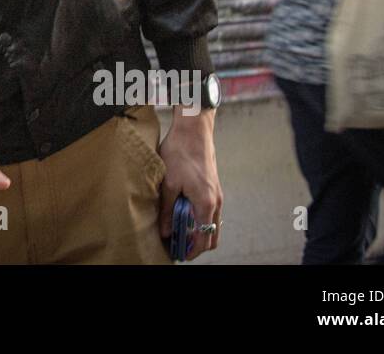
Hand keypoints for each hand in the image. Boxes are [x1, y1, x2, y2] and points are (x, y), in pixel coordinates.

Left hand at [158, 109, 221, 259]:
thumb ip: (167, 209)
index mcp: (206, 202)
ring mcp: (217, 193)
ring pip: (211, 222)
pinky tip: (182, 211)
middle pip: (212, 234)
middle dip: (196, 243)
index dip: (192, 250)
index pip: (204, 237)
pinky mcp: (213, 186)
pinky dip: (199, 217)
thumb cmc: (180, 152)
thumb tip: (166, 230)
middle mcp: (216, 201)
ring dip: (197, 229)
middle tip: (178, 244)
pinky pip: (210, 210)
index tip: (179, 254)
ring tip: (177, 229)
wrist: (194, 129)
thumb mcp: (168, 182)